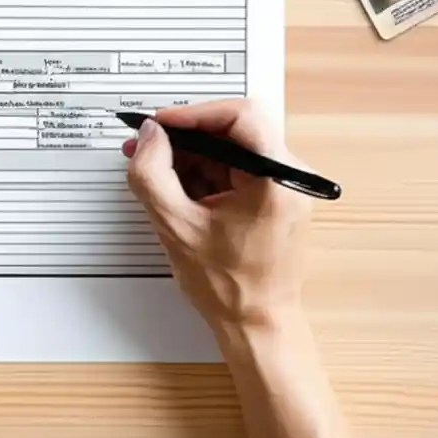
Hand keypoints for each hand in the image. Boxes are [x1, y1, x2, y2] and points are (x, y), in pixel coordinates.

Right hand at [124, 101, 363, 437]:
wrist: (256, 324)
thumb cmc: (229, 288)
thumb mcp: (176, 227)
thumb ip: (152, 174)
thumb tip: (147, 136)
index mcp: (279, 181)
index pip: (241, 116)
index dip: (193, 113)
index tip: (160, 124)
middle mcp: (290, 178)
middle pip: (235, 130)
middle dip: (186, 135)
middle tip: (148, 144)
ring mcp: (284, 187)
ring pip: (231, 148)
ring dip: (191, 155)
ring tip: (153, 168)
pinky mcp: (273, 197)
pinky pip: (235, 168)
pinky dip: (203, 172)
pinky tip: (174, 186)